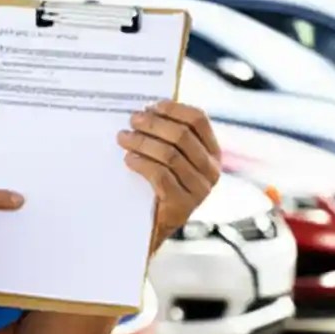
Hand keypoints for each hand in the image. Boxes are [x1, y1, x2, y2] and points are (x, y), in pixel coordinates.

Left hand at [117, 100, 221, 237]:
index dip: (174, 109)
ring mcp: (199, 190)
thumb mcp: (170, 158)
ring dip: (142, 142)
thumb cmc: (158, 185)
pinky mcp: (182, 206)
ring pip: (169, 154)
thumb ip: (168, 136)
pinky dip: (141, 163)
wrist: (152, 226)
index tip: (151, 106)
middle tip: (132, 121)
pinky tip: (129, 159)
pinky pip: (160, 176)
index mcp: (211, 152)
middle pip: (182, 135)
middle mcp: (211, 170)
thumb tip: (147, 109)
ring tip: (123, 138)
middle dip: (153, 124)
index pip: (199, 120)